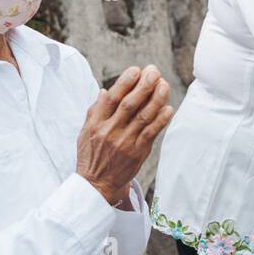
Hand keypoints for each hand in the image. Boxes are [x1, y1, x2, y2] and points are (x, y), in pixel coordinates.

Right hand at [76, 65, 173, 204]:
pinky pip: (151, 133)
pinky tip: (168, 108)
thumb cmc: (91, 155)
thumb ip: (95, 111)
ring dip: (156, 99)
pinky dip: (161, 120)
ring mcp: (124, 142)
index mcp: (96, 123)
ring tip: (164, 85)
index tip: (136, 70)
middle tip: (154, 71)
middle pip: (129, 104)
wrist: (96, 185)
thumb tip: (105, 90)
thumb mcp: (85, 132)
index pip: (111, 98)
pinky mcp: (137, 152)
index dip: (125, 82)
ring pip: (143, 116)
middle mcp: (109, 131)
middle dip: (144, 85)